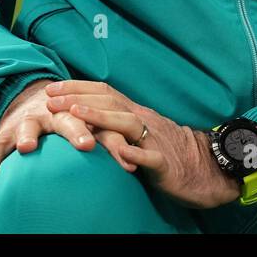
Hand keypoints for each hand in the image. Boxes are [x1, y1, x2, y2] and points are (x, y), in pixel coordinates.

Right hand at [0, 78, 135, 181]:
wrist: (29, 101)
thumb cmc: (66, 119)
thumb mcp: (84, 125)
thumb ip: (106, 141)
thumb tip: (135, 164)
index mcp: (78, 113)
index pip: (98, 125)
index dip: (110, 138)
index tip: (125, 155)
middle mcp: (53, 114)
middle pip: (67, 120)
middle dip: (76, 130)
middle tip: (87, 144)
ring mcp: (28, 122)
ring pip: (28, 127)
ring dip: (29, 135)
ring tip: (29, 147)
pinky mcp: (6, 133)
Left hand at [44, 79, 240, 209]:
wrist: (205, 168)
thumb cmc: (166, 150)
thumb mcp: (138, 132)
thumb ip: (116, 124)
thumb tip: (82, 117)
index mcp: (135, 112)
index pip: (104, 92)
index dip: (77, 88)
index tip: (52, 88)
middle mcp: (143, 120)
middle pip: (109, 102)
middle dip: (78, 98)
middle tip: (50, 99)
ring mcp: (155, 140)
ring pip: (127, 123)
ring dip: (100, 117)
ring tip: (77, 114)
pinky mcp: (165, 163)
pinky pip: (149, 157)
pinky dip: (134, 153)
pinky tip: (119, 152)